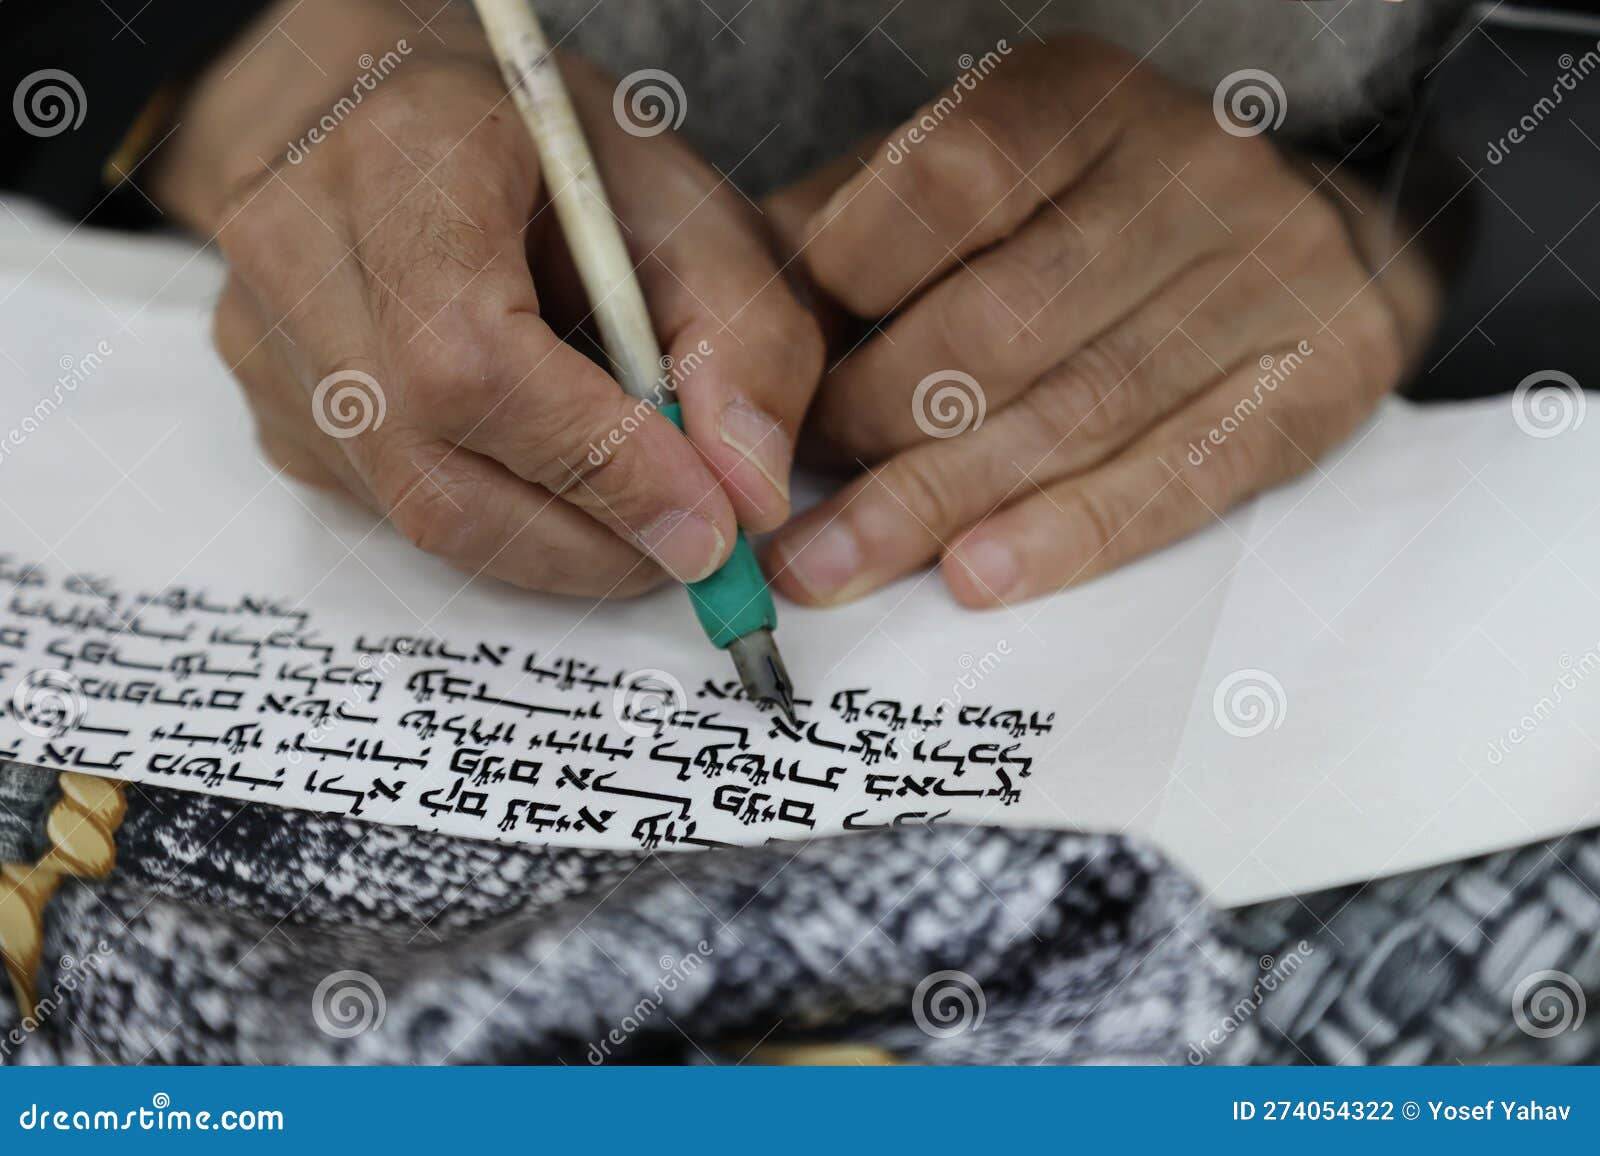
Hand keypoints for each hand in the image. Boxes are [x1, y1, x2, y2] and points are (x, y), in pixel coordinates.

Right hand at [152, 0, 820, 596]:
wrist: (401, 122)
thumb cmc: (548, 153)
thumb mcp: (686, 203)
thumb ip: (743, 336)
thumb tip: (748, 497)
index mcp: (401, 161)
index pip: (471, 359)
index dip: (600, 461)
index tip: (709, 522)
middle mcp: (297, 256)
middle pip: (435, 468)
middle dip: (594, 536)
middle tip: (696, 543)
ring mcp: (269, 349)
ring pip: (419, 515)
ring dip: (560, 545)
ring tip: (641, 510)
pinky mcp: (278, 420)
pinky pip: (399, 519)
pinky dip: (507, 525)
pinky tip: (556, 476)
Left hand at [763, 36, 1436, 607]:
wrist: (1314, 239)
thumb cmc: (1096, 213)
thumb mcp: (979, 175)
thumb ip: (856, 230)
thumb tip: (731, 331)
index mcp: (1078, 99)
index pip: (950, 177)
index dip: (849, 282)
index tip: (781, 371)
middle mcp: (1182, 172)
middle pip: (999, 322)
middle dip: (874, 423)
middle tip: (789, 497)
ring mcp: (1264, 276)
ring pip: (1074, 412)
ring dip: (934, 504)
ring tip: (833, 567)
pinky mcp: (1314, 382)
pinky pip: (1180, 476)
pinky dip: (1067, 535)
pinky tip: (975, 575)